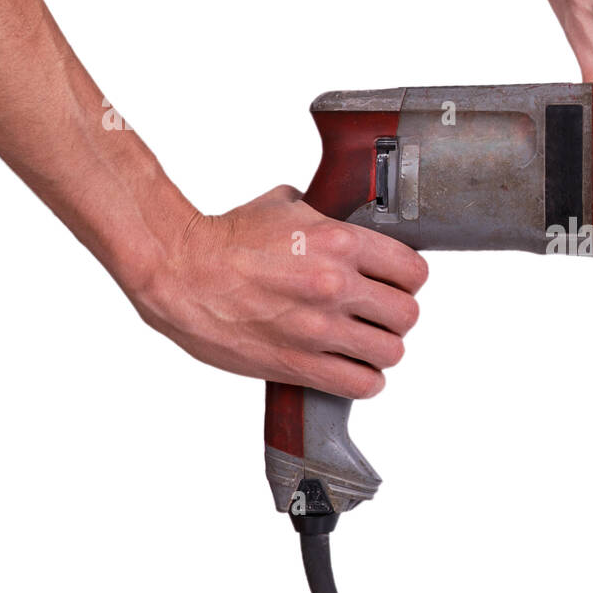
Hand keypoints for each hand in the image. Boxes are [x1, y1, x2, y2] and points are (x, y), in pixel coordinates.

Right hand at [128, 186, 426, 398]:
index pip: (414, 272)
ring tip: (362, 343)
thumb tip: (353, 219)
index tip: (394, 284)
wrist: (178, 272)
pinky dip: (364, 380)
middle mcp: (336, 285)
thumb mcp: (288, 208)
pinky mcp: (298, 363)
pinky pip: (362, 384)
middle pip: (408, 314)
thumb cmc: (228, 239)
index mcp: (340, 242)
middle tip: (376, 315)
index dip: (407, 280)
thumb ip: (330, 217)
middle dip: (396, 315)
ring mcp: (318, 328)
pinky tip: (350, 368)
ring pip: (391, 352)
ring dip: (380, 349)